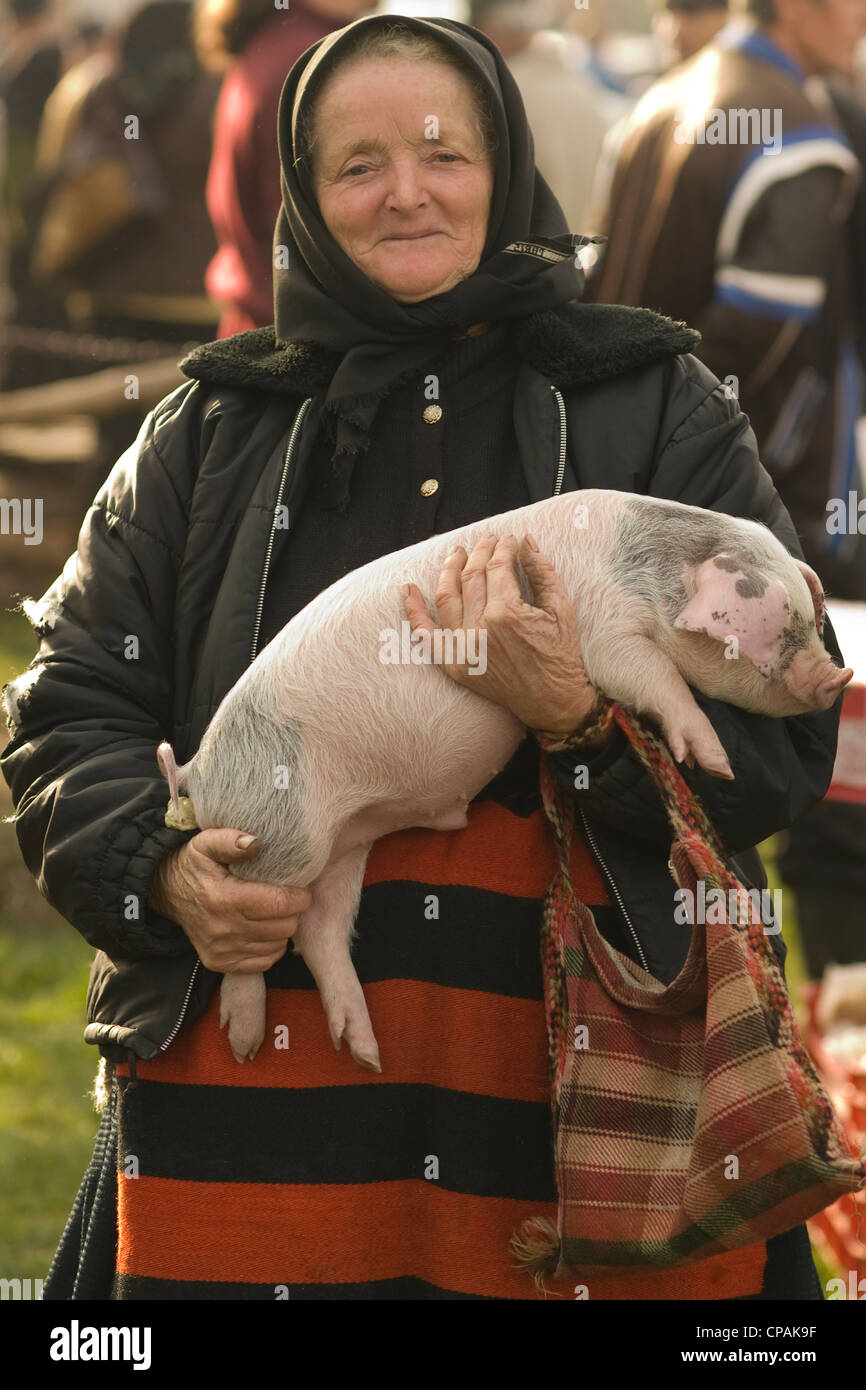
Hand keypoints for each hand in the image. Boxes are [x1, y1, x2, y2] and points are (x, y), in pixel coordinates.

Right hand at [147, 830, 312, 973]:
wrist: (167, 892)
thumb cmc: (194, 864)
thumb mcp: (206, 843)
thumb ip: (230, 840)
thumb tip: (254, 842)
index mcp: (223, 898)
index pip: (280, 904)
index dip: (300, 896)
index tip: (301, 887)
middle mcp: (222, 929)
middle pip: (284, 926)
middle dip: (293, 911)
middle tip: (287, 897)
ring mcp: (221, 950)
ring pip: (277, 944)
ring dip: (282, 927)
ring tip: (274, 911)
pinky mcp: (220, 963)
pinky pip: (264, 961)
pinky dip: (271, 946)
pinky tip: (264, 928)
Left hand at [403, 532, 596, 736]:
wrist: (552, 702)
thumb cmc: (561, 655)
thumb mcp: (561, 609)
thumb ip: (542, 571)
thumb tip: (526, 541)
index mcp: (506, 614)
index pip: (497, 567)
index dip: (503, 548)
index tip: (509, 539)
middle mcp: (479, 630)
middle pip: (471, 576)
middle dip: (480, 552)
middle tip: (487, 540)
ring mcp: (462, 649)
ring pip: (446, 597)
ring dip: (449, 569)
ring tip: (456, 553)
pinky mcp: (454, 665)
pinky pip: (426, 635)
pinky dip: (414, 611)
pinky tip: (408, 589)